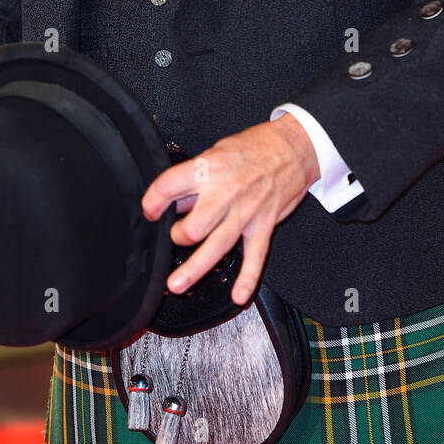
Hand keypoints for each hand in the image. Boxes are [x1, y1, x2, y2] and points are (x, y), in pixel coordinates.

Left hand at [140, 113, 319, 306]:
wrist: (293, 148)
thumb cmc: (255, 147)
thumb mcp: (216, 151)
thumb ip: (195, 179)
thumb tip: (174, 201)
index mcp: (209, 168)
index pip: (168, 188)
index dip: (152, 203)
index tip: (150, 211)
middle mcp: (226, 191)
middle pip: (191, 227)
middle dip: (177, 236)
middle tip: (175, 236)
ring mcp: (246, 211)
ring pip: (216, 246)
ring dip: (195, 269)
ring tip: (176, 284)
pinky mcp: (264, 224)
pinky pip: (255, 256)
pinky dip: (248, 278)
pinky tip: (238, 295)